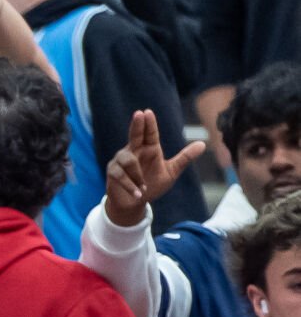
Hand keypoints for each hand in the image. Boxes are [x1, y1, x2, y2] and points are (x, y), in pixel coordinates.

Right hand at [102, 109, 204, 227]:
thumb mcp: (171, 172)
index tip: (147, 112)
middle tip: (139, 114)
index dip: (148, 123)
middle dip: (136, 125)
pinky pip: (120, 175)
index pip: (149, 133)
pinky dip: (130, 185)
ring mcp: (120, 160)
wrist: (134, 203)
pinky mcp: (112, 172)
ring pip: (128, 161)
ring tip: (143, 188)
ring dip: (137, 175)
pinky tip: (138, 193)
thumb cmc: (152, 185)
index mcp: (149, 148)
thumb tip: (203, 144)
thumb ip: (184, 158)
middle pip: (134, 135)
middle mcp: (134, 151)